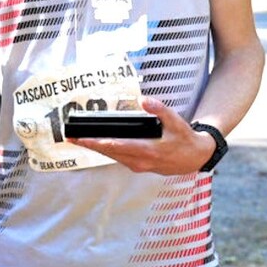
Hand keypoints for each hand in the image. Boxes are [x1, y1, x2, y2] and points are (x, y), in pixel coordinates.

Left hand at [67, 97, 213, 175]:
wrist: (196, 158)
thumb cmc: (185, 139)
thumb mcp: (176, 122)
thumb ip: (160, 110)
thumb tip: (144, 100)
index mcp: (147, 150)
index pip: (115, 146)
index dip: (96, 142)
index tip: (81, 138)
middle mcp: (139, 161)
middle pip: (108, 153)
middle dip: (89, 145)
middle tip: (70, 138)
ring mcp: (138, 166)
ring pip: (112, 157)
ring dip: (95, 149)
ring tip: (78, 140)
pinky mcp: (139, 166)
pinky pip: (118, 159)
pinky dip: (106, 151)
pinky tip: (97, 145)